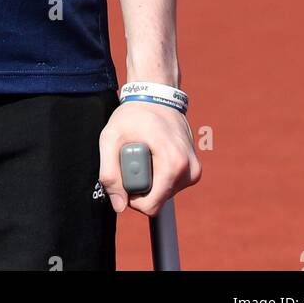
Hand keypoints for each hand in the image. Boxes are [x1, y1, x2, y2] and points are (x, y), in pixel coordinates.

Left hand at [98, 99, 200, 216]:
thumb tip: (119, 205)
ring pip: (163, 194)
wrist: (157, 95)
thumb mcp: (110, 138)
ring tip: (145, 152)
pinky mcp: (194, 170)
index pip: (150, 206)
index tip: (126, 170)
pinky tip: (155, 154)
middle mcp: (189, 171)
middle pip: (157, 200)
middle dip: (141, 185)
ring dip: (150, 179)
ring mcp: (194, 171)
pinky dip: (159, 175)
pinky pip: (170, 186)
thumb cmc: (134, 115)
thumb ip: (109, 173)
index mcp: (173, 165)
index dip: (131, 195)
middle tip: (134, 157)